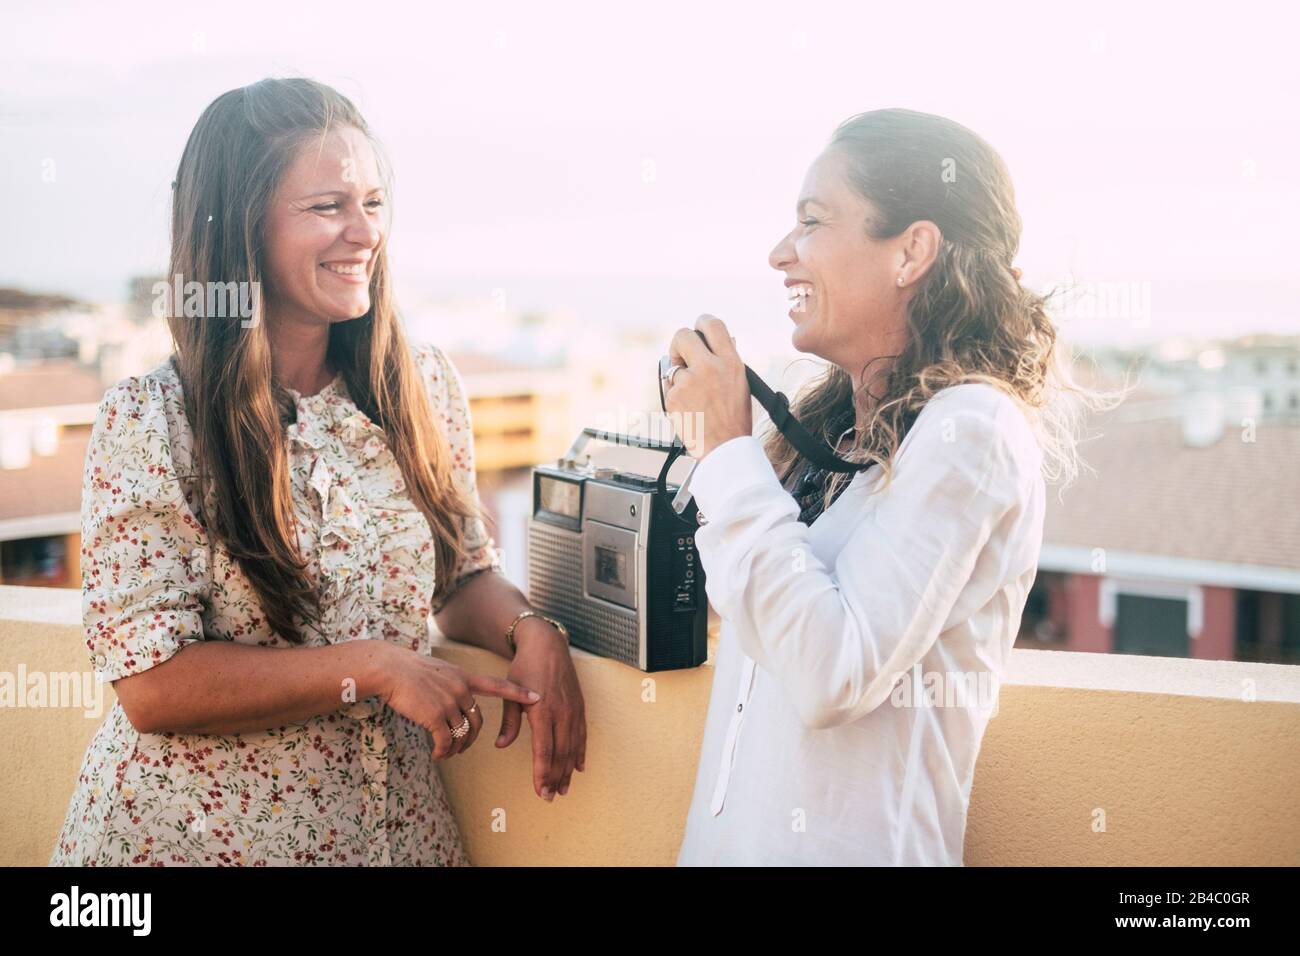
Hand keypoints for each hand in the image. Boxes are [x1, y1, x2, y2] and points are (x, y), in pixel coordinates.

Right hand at [379, 644, 540, 759]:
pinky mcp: (435, 715)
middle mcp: (461, 689)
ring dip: (456, 748)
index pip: (497, 685)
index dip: (518, 693)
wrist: (390, 669)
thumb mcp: (439, 671)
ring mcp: (449, 702)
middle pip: (477, 721)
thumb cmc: (409, 670)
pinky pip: (446, 741)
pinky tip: (437, 755)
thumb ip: (453, 684)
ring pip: (462, 734)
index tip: (538, 697)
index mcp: (464, 677)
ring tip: (447, 753)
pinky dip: (443, 751)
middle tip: (461, 748)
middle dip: (471, 739)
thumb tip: (459, 701)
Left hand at [496, 618, 586, 800]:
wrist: (547, 645)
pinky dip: (580, 752)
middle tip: (549, 797)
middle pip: (560, 753)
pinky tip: (578, 767)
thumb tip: (502, 745)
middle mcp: (561, 712)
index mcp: (542, 710)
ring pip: (572, 747)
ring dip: (568, 770)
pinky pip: (582, 735)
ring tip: (563, 789)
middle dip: (554, 778)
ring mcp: (573, 710)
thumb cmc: (524, 667)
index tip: (540, 791)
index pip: (544, 750)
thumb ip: (509, 721)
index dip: (542, 773)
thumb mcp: (510, 692)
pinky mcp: (579, 707)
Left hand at [663, 315, 752, 459]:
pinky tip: (688, 409)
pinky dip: (675, 396)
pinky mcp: (673, 396)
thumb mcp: (740, 383)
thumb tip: (725, 339)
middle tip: (681, 358)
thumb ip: (728, 360)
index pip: (712, 324)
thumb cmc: (734, 419)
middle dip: (679, 345)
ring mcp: (689, 381)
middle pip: (683, 335)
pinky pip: (669, 387)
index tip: (697, 331)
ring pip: (673, 366)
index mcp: (730, 361)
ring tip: (694, 397)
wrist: (725, 448)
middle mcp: (709, 366)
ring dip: (679, 377)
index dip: (701, 323)